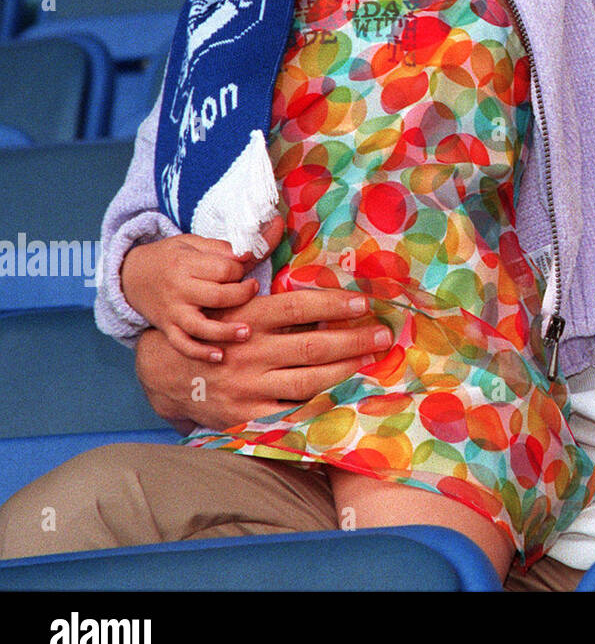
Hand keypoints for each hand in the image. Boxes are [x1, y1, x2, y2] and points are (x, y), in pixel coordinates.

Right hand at [121, 217, 284, 361]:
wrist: (130, 276)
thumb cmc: (169, 257)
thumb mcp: (192, 242)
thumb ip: (221, 248)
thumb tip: (251, 252)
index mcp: (186, 264)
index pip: (224, 270)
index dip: (240, 271)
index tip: (242, 270)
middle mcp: (179, 290)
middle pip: (218, 297)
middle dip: (241, 295)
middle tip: (252, 290)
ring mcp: (173, 312)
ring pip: (201, 326)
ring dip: (225, 331)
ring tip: (247, 332)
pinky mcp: (167, 328)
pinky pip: (183, 344)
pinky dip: (200, 352)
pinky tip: (219, 356)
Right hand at [136, 286, 392, 429]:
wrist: (164, 371)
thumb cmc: (214, 328)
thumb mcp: (233, 297)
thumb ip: (263, 270)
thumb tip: (283, 225)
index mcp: (248, 319)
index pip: (297, 308)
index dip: (333, 306)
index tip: (363, 303)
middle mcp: (249, 352)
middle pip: (311, 348)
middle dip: (352, 341)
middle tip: (382, 335)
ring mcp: (248, 388)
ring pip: (307, 382)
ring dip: (344, 371)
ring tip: (371, 360)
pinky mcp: (245, 417)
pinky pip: (289, 414)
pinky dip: (318, 407)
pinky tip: (343, 397)